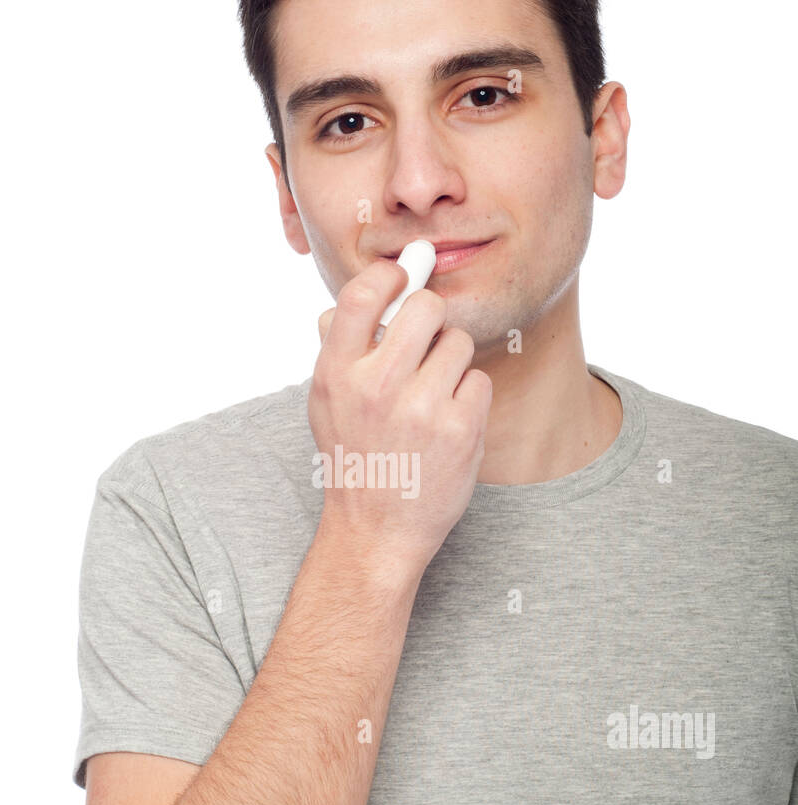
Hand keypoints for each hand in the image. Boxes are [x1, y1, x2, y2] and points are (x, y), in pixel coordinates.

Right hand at [309, 258, 491, 576]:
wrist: (376, 529)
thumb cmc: (355, 458)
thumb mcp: (326, 403)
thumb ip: (339, 349)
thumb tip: (365, 295)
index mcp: (337, 373)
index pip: (361, 294)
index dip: (389, 275)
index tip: (401, 277)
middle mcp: (377, 386)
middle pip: (426, 306)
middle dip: (431, 319)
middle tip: (425, 342)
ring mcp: (421, 407)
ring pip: (458, 342)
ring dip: (451, 362)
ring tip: (431, 395)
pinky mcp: (461, 428)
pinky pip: (479, 380)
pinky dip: (468, 397)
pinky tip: (448, 423)